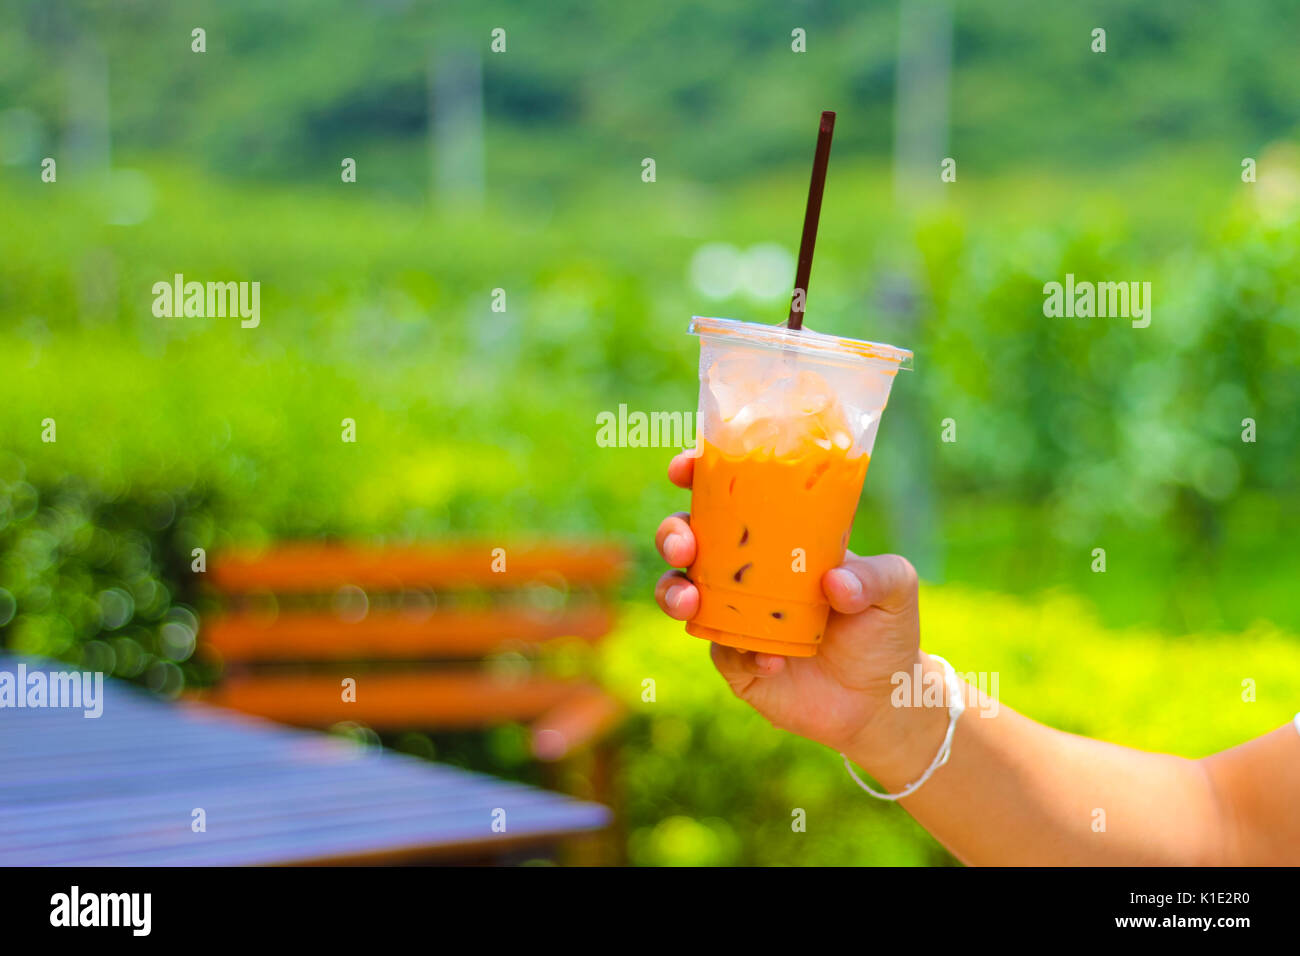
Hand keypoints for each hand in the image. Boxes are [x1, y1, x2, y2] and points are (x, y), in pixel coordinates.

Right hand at [655, 451, 924, 756]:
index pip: (730, 494)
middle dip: (672, 534)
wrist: (879, 701)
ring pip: (681, 591)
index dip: (698, 475)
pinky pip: (719, 648)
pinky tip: (770, 661)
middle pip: (689, 538)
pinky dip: (738, 651)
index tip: (682, 469)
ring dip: (674, 592)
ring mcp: (733, 614)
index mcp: (779, 535)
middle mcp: (746, 570)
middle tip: (683, 545)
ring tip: (690, 604)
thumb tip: (834, 583)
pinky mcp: (733, 659)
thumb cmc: (883, 628)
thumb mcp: (895, 589)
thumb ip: (874, 577)